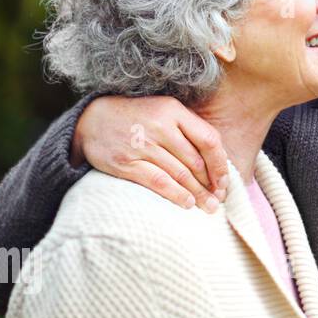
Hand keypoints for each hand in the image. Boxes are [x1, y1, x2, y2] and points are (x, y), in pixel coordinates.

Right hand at [72, 95, 228, 211]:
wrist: (93, 119)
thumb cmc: (139, 118)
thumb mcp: (165, 112)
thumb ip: (189, 130)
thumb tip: (217, 162)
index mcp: (173, 111)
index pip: (208, 139)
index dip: (220, 164)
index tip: (225, 181)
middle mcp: (159, 126)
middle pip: (195, 161)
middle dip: (211, 184)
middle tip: (219, 199)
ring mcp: (141, 144)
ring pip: (179, 173)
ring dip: (197, 193)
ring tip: (209, 206)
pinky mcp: (125, 162)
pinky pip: (157, 181)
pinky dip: (175, 194)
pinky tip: (187, 203)